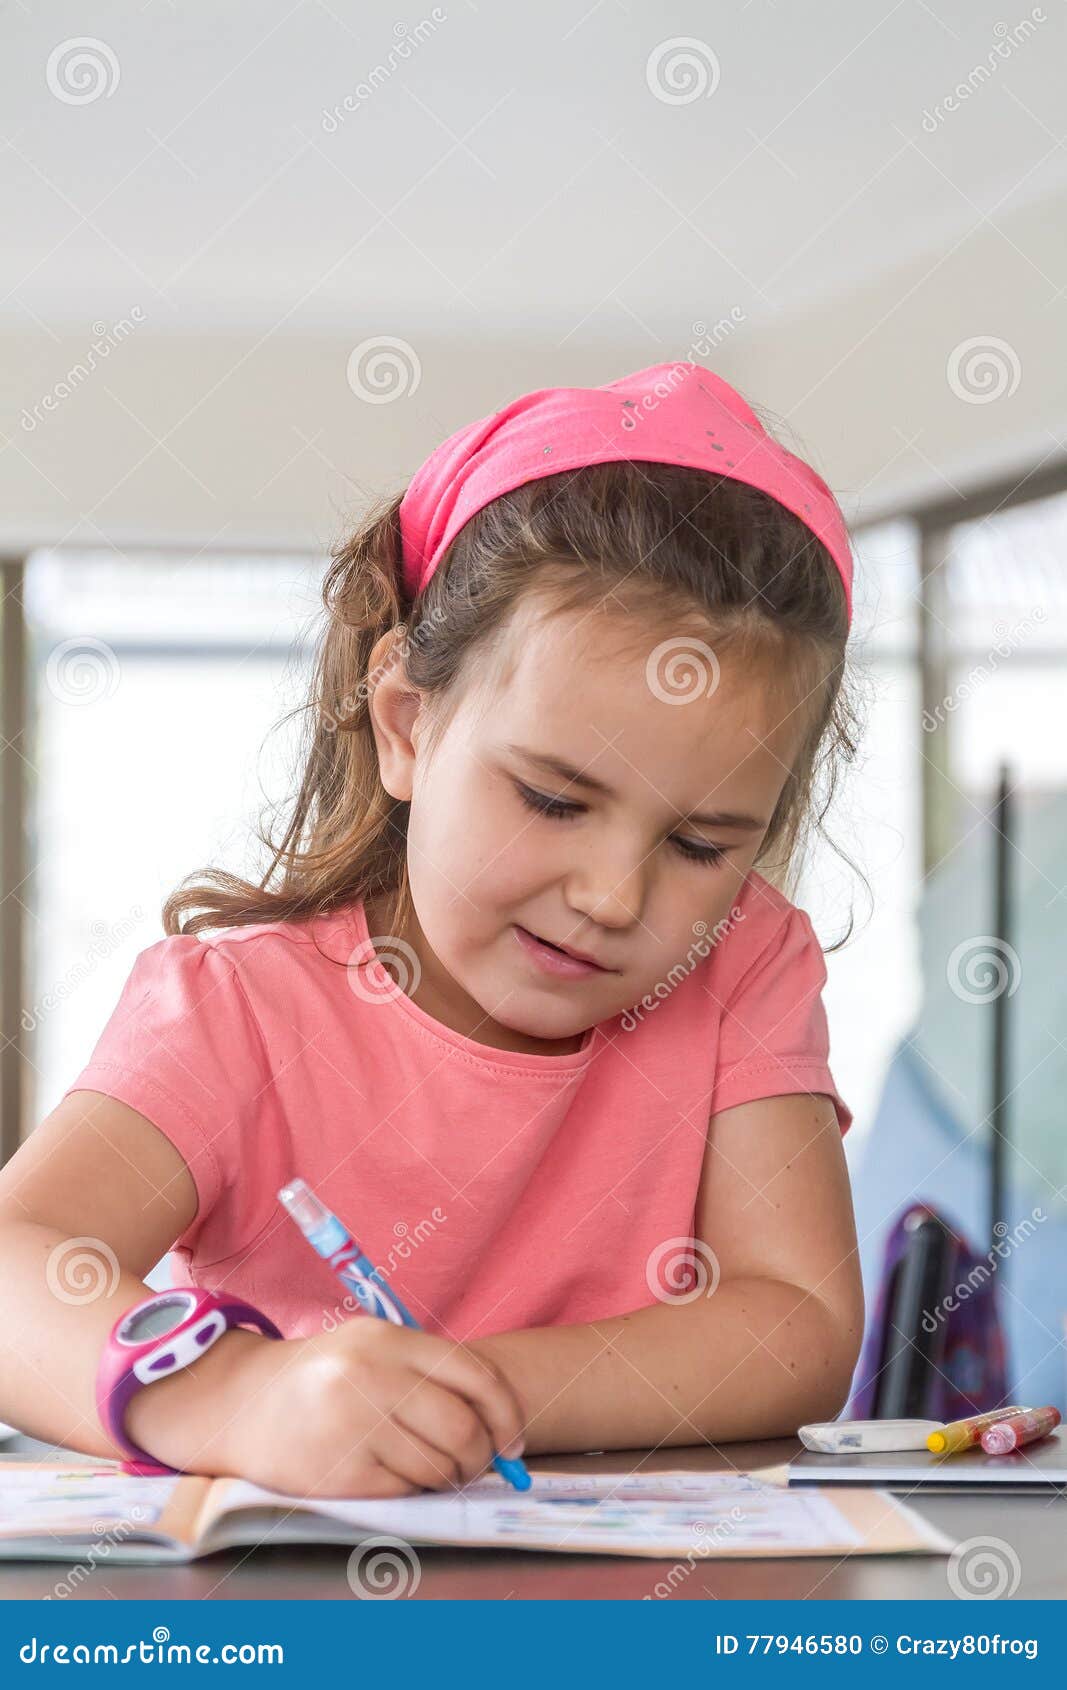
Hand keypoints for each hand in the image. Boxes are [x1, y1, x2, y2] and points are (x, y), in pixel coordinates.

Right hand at [214, 1317, 527, 1498]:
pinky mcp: (338, 1470)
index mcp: (389, 1339)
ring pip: (437, 1465)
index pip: (475, 1376)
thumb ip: (431, 1374)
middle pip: (462, 1427)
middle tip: (477, 1465)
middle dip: (481, 1456)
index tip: (514, 1442)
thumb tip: (500, 1425)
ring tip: (432, 1469)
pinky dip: (411, 1489)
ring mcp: (353, 1423)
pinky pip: (403, 1489)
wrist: (242, 1404)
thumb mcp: (373, 1350)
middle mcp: (371, 1376)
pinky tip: (393, 1474)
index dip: (506, 1414)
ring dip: (447, 1476)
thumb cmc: (323, 1379)